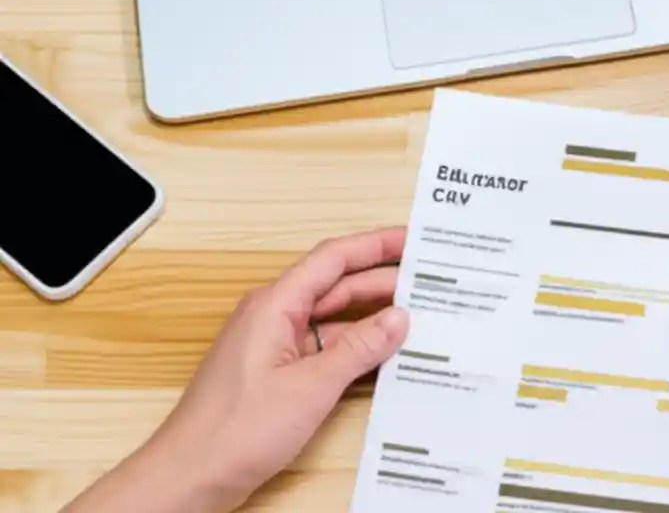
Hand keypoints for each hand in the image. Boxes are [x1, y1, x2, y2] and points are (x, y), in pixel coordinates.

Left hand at [65, 228, 411, 512]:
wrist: (190, 477)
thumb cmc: (231, 433)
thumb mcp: (310, 388)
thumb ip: (359, 349)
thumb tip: (397, 319)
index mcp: (274, 306)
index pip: (334, 258)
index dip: (375, 244)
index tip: (411, 239)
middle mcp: (273, 318)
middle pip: (337, 286)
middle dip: (383, 281)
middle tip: (428, 280)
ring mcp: (275, 346)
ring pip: (334, 319)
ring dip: (372, 318)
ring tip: (417, 315)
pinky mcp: (278, 374)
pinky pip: (325, 348)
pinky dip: (356, 349)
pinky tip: (384, 355)